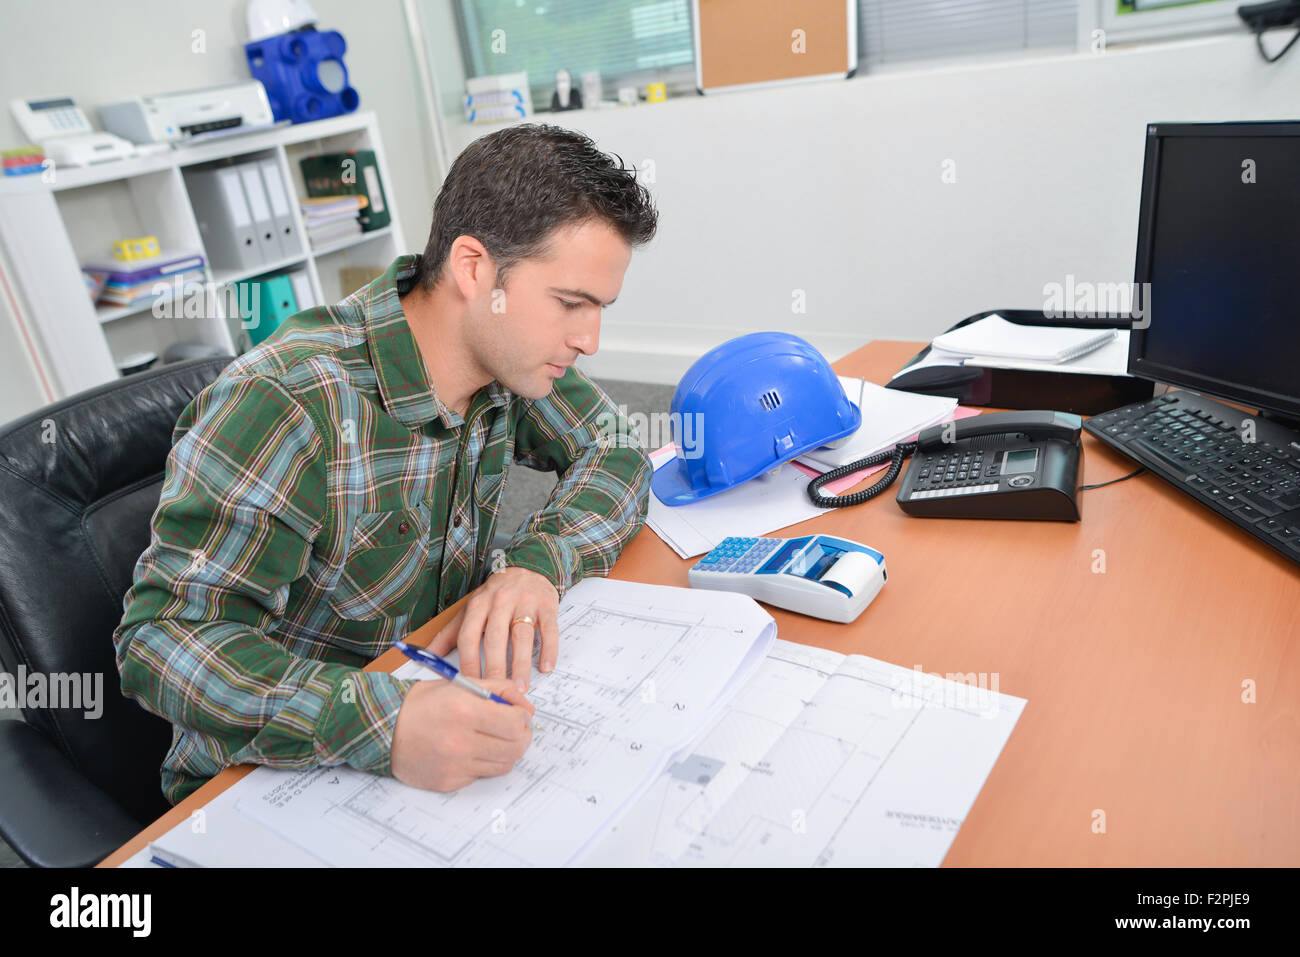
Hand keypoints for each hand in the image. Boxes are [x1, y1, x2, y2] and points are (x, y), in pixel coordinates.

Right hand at [390, 677, 534, 791]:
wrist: (385, 728)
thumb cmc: (424, 703)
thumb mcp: (461, 683)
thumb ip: (500, 689)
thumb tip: (527, 707)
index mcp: (464, 711)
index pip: (515, 724)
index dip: (523, 718)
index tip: (517, 714)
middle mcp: (460, 741)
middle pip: (516, 748)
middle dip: (521, 736)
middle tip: (513, 728)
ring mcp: (454, 766)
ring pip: (504, 765)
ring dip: (504, 751)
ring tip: (491, 738)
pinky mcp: (449, 783)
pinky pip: (482, 775)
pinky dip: (483, 763)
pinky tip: (469, 750)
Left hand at [430, 566, 558, 690]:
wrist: (528, 568)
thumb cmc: (496, 596)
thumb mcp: (471, 609)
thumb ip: (449, 634)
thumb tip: (427, 657)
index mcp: (478, 604)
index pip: (469, 636)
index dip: (468, 662)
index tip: (471, 684)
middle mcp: (500, 602)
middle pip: (496, 639)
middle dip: (495, 668)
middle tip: (497, 690)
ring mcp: (525, 602)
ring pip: (522, 636)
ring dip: (521, 664)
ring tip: (520, 686)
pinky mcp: (547, 605)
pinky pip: (548, 629)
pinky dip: (549, 649)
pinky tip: (546, 666)